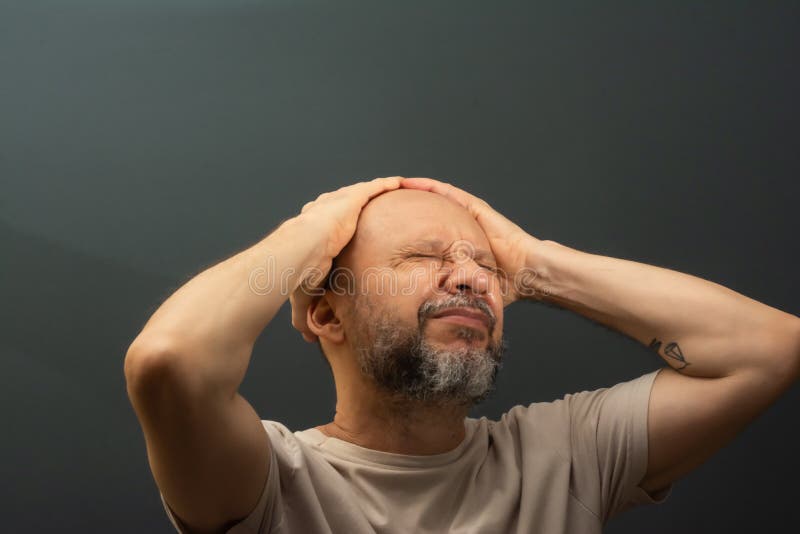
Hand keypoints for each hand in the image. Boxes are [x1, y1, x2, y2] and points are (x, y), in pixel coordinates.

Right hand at [290, 176, 402, 341]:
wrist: (297, 251)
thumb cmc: (296, 271)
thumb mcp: (303, 294)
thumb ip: (306, 313)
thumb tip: (308, 339)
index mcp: (312, 227)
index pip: (329, 223)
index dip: (341, 225)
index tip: (352, 230)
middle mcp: (324, 210)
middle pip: (348, 203)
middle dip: (361, 203)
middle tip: (380, 208)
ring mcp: (339, 202)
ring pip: (363, 192)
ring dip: (378, 191)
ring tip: (396, 190)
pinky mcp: (352, 198)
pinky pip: (375, 188)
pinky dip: (387, 185)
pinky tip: (400, 184)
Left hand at [399, 177, 542, 305]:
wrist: (525, 272)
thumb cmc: (503, 284)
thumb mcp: (467, 288)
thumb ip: (449, 292)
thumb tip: (427, 307)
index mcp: (457, 244)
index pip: (428, 232)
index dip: (409, 228)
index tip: (388, 227)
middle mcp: (461, 226)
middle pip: (429, 211)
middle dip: (408, 206)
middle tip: (383, 203)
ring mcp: (468, 215)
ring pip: (435, 197)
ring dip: (414, 190)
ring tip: (390, 185)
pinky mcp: (474, 207)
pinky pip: (447, 192)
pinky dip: (428, 186)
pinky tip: (410, 182)